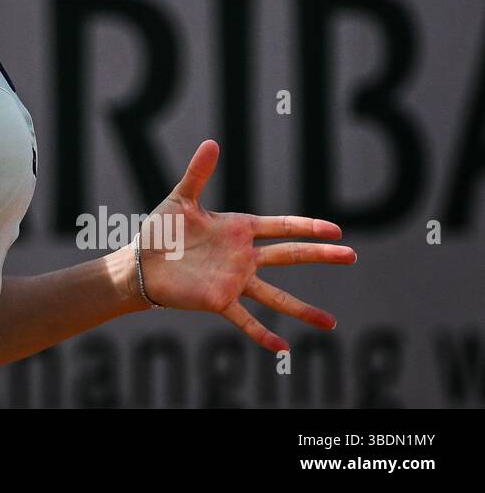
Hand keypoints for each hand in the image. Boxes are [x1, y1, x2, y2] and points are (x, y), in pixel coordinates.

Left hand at [134, 139, 356, 351]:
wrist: (141, 263)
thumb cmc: (161, 230)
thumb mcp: (181, 199)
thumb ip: (198, 173)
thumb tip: (211, 142)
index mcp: (238, 229)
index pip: (281, 226)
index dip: (308, 227)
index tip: (336, 230)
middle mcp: (242, 257)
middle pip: (289, 255)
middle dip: (320, 255)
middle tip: (352, 255)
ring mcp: (234, 280)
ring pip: (276, 298)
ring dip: (303, 310)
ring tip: (331, 324)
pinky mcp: (219, 300)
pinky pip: (246, 320)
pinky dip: (263, 334)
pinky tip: (283, 349)